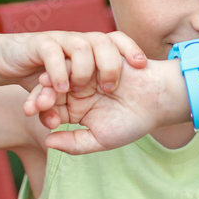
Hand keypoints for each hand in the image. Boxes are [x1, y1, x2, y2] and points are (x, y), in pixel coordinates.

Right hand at [0, 30, 146, 95]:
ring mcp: (59, 41)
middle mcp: (78, 42)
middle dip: (111, 63)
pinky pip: (53, 52)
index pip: (116, 40)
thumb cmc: (39, 77)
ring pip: (82, 45)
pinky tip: (61, 89)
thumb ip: (79, 107)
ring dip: (84, 69)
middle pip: (104, 41)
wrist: (6, 61)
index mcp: (89, 50)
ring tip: (81, 90)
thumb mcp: (64, 92)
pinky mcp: (39, 45)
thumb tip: (101, 120)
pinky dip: (58, 70)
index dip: (131, 49)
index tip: (142, 66)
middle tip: (110, 88)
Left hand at [24, 59, 165, 154]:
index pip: (49, 108)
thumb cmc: (132, 122)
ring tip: (56, 91)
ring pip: (62, 71)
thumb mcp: (100, 139)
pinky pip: (80, 56)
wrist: (159, 99)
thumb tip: (47, 143)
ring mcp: (86, 70)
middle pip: (50, 88)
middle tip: (38, 103)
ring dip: (56, 81)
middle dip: (42, 95)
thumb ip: (74, 143)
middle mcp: (76, 88)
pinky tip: (72, 81)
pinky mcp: (98, 55)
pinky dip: (74, 67)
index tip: (42, 119)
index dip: (42, 111)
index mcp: (74, 108)